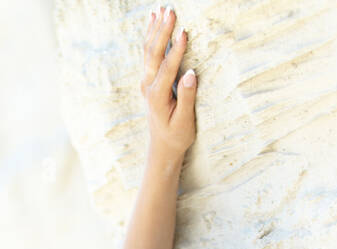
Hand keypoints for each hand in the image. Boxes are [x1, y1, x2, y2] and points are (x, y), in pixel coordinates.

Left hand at [141, 7, 195, 160]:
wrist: (162, 146)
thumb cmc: (177, 135)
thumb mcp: (184, 121)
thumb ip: (186, 97)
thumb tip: (190, 74)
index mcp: (157, 96)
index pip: (167, 69)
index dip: (175, 50)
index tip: (184, 33)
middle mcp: (148, 86)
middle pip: (154, 53)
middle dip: (162, 31)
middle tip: (171, 10)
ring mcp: (146, 81)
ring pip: (148, 50)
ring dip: (155, 28)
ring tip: (161, 9)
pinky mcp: (148, 79)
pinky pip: (148, 53)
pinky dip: (152, 36)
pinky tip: (154, 21)